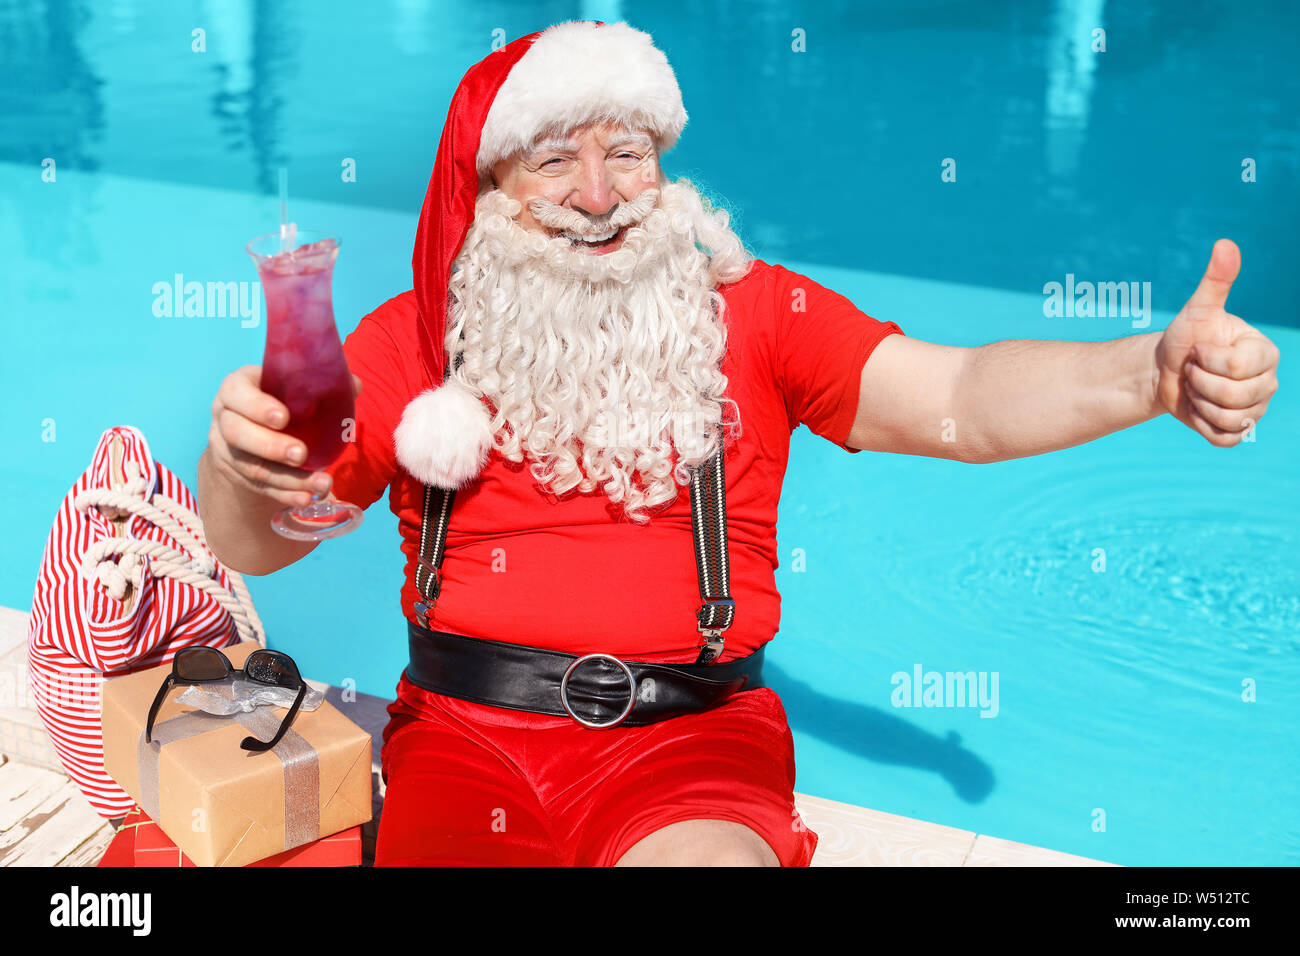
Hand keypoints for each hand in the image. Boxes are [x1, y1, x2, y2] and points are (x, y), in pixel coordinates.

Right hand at [207, 365, 363, 505]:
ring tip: (321, 483)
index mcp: (236, 388)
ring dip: (288, 479)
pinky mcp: (235, 473)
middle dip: (271, 446)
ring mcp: (227, 449)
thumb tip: (354, 386)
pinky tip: (308, 497)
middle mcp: (224, 417)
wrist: (251, 425)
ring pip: (251, 466)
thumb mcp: (290, 385)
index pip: (237, 393)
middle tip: (302, 455)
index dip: (257, 406)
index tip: (284, 417)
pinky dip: (285, 494)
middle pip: (237, 433)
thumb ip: (321, 382)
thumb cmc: (278, 398)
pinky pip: (259, 487)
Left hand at [1153, 239, 1278, 446]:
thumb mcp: (1197, 310)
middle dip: (1200, 382)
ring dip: (1199, 403)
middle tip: (1194, 370)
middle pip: (1233, 396)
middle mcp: (1267, 381)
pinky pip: (1223, 438)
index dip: (1206, 360)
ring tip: (1195, 387)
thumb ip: (1215, 281)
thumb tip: (1226, 244)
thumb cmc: (1183, 337)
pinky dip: (1201, 425)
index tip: (1198, 350)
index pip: (1236, 368)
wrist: (1164, 370)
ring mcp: (1255, 408)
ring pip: (1229, 419)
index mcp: (1265, 353)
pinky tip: (1197, 408)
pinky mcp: (1237, 430)